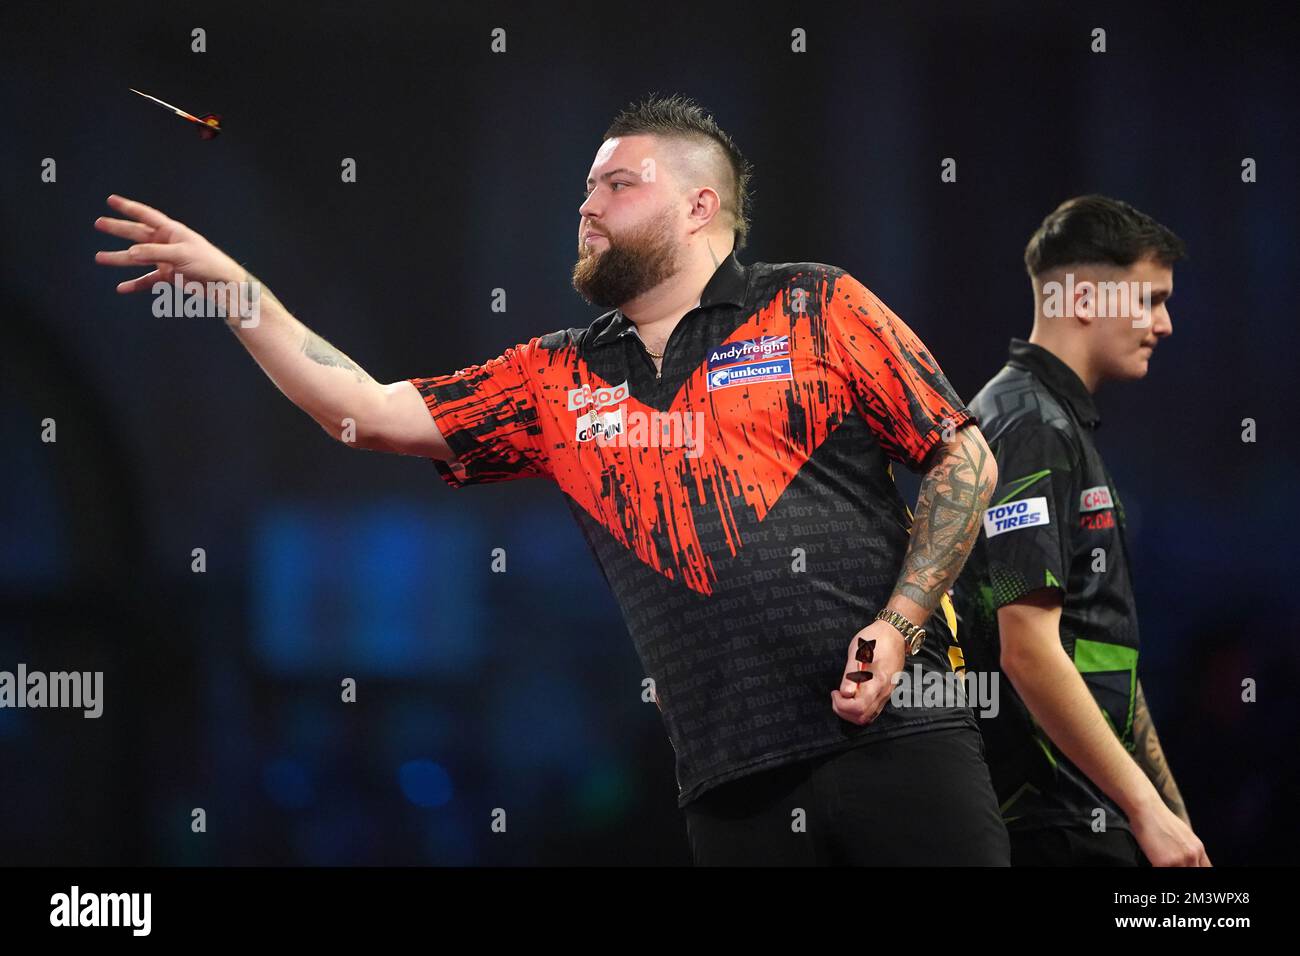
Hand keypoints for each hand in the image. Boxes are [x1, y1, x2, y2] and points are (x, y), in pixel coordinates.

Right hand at [94, 194, 244, 298]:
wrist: (223, 285)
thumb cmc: (207, 263)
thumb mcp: (181, 255)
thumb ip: (154, 253)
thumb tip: (130, 253)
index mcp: (171, 231)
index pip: (146, 215)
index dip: (128, 207)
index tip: (111, 200)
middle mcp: (166, 243)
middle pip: (137, 234)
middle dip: (118, 229)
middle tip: (98, 223)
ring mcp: (165, 259)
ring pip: (137, 258)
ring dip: (119, 258)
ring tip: (99, 257)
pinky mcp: (168, 276)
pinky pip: (147, 279)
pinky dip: (135, 283)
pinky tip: (122, 288)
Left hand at [831, 619, 905, 725]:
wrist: (895, 633)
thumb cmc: (876, 639)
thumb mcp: (858, 650)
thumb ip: (851, 673)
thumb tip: (845, 693)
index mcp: (878, 682)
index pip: (858, 707)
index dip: (842, 704)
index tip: (835, 692)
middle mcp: (884, 692)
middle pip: (862, 717)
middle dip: (844, 710)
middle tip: (836, 696)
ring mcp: (887, 694)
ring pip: (868, 717)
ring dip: (851, 712)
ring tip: (842, 696)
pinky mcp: (887, 692)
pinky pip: (873, 710)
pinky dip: (860, 709)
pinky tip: (853, 696)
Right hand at [1129, 798, 1211, 866]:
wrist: (1147, 809)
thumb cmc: (1160, 819)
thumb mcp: (1183, 834)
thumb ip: (1189, 849)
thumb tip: (1187, 858)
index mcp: (1198, 848)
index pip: (1206, 869)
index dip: (1198, 871)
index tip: (1188, 868)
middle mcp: (1192, 855)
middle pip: (1195, 872)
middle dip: (1183, 869)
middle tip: (1172, 865)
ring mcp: (1180, 860)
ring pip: (1180, 874)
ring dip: (1171, 869)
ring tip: (1162, 863)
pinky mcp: (1165, 863)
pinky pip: (1164, 873)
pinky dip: (1158, 868)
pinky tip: (1153, 862)